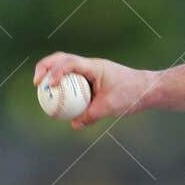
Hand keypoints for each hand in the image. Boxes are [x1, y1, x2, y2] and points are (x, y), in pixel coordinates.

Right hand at [33, 52, 153, 129]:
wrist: (147, 90)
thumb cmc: (131, 94)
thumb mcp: (110, 107)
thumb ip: (91, 115)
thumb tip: (73, 125)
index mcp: (94, 67)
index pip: (69, 63)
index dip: (55, 72)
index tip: (48, 85)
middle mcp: (90, 66)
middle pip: (61, 59)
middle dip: (45, 68)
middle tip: (36, 84)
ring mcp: (90, 71)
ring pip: (65, 68)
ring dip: (51, 75)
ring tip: (42, 91)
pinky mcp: (92, 80)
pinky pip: (73, 81)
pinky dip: (63, 87)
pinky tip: (58, 101)